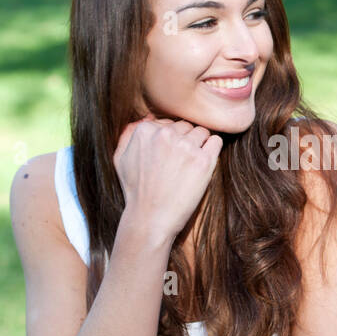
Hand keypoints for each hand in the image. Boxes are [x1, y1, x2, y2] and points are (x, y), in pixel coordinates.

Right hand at [113, 113, 222, 241]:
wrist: (150, 219)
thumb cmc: (135, 191)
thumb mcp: (120, 159)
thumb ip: (129, 134)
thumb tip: (148, 117)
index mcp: (146, 130)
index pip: (168, 122)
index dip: (171, 139)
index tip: (169, 156)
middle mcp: (166, 135)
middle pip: (186, 125)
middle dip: (185, 140)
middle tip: (180, 162)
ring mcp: (186, 147)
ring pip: (201, 131)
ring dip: (199, 145)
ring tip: (190, 165)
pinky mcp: (203, 161)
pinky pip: (216, 141)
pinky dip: (212, 149)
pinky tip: (203, 163)